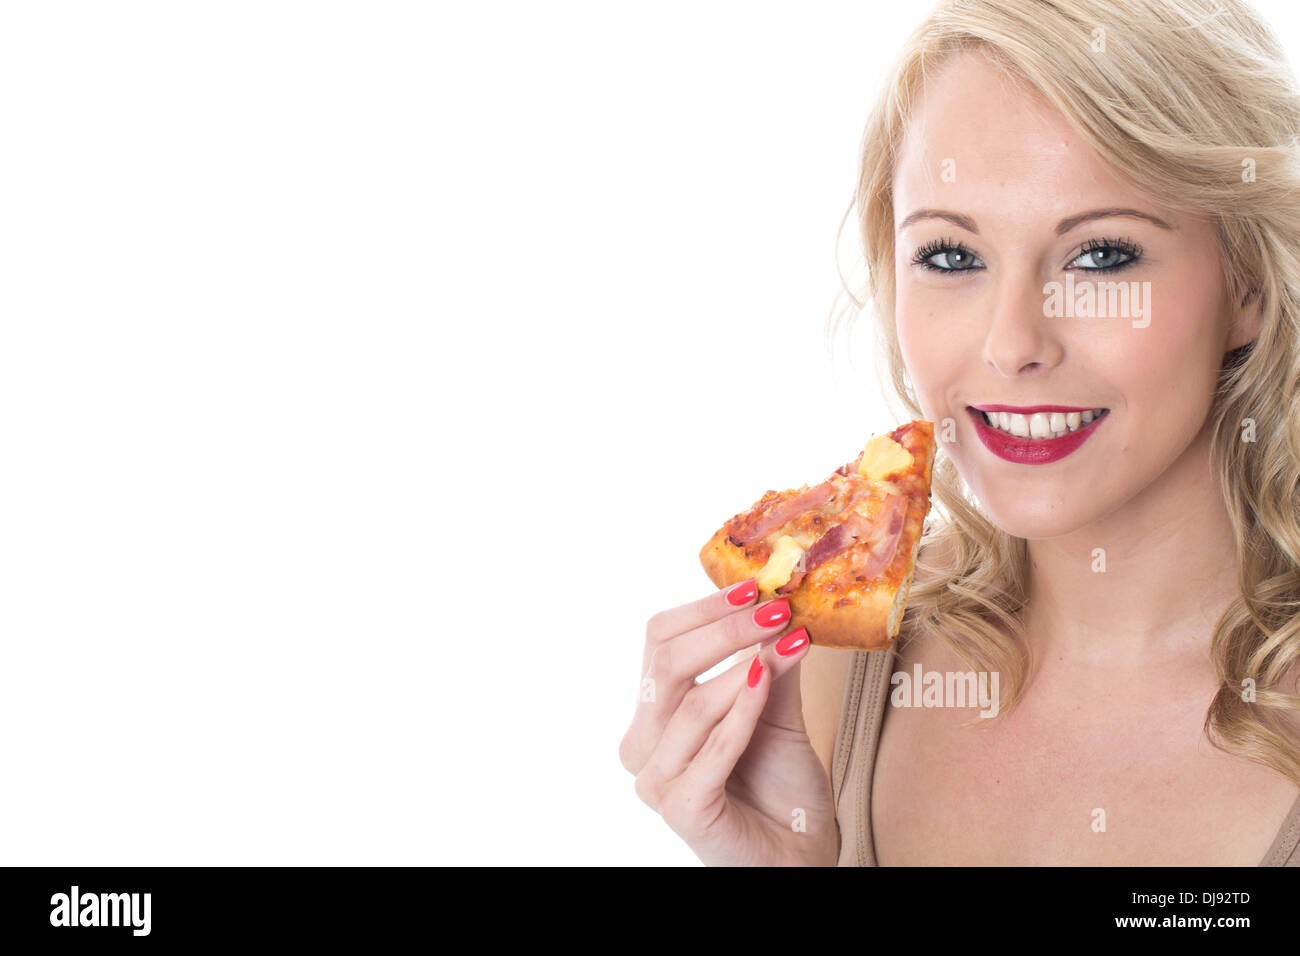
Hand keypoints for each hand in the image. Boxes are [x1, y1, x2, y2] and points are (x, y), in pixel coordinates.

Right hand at [619, 580, 837, 865]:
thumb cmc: (779, 786)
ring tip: (789, 640)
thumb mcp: (775, 709)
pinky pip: (713, 747)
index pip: (658, 640)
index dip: (704, 609)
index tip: (754, 586)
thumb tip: (778, 604)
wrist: (799, 854)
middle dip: (725, 629)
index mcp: (653, 715)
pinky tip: (770, 679)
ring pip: (692, 704)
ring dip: (745, 666)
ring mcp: (656, 780)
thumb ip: (767, 663)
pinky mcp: (682, 809)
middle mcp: (643, 745)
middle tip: (776, 607)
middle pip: (666, 663)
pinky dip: (744, 710)